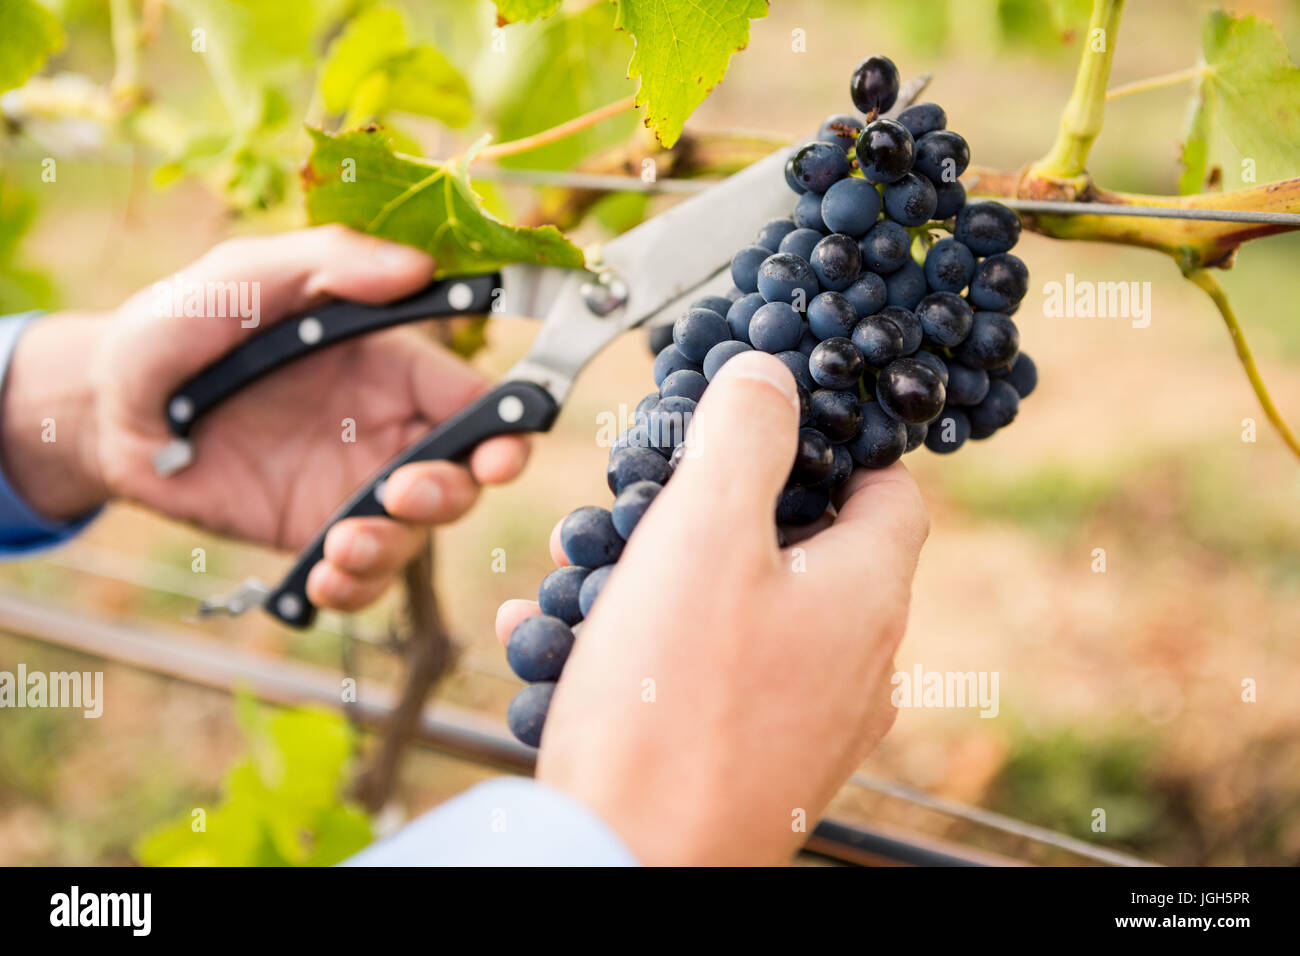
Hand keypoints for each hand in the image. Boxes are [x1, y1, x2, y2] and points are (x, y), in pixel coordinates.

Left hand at [1, 226, 527, 610]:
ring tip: (340, 544)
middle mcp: (383, 431)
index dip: (504, 429)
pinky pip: (359, 576)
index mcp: (389, 367)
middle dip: (450, 492)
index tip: (500, 453)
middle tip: (403, 494)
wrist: (105, 411)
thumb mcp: (244, 276)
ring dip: (394, 546)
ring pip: (416, 534)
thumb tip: (416, 265)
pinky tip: (322, 578)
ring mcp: (350, 488)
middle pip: (462, 476)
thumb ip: (326, 263)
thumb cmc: (176, 327)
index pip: (473, 400)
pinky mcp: (311, 535)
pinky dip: (354, 587)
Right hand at [495, 351, 927, 864]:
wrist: (627, 863)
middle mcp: (859, 664)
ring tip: (591, 569)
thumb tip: (768, 372)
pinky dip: (664, 646)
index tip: (767, 432)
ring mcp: (813, 723)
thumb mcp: (703, 534)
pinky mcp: (761, 765)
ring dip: (677, 576)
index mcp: (865, 595)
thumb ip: (743, 438)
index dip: (837, 447)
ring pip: (754, 614)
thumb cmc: (671, 707)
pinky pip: (720, 679)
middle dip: (723, 511)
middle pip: (812, 550)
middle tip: (647, 502)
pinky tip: (580, 641)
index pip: (892, 490)